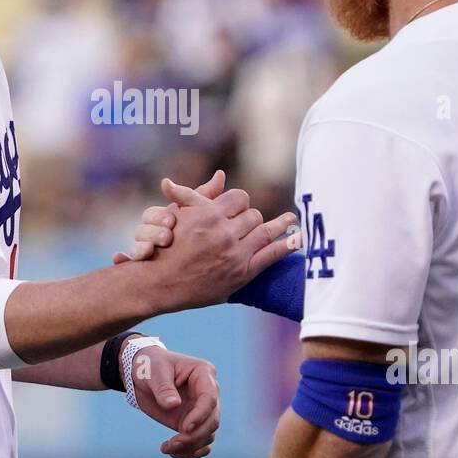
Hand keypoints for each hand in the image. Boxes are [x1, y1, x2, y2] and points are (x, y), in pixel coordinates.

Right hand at [114, 171, 302, 266]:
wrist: (159, 283)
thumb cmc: (165, 248)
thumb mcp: (178, 216)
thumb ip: (200, 194)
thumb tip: (221, 174)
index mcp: (209, 215)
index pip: (239, 198)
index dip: (240, 202)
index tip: (238, 207)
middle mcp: (224, 233)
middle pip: (253, 215)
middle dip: (251, 217)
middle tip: (251, 222)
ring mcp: (235, 254)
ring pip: (264, 231)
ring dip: (277, 225)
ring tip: (289, 219)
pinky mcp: (242, 273)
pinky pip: (271, 255)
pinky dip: (287, 245)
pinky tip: (298, 238)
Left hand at [127, 347, 220, 457]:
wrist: (141, 374)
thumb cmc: (150, 366)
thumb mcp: (153, 371)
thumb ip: (163, 388)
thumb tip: (173, 405)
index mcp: (203, 373)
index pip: (209, 398)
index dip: (200, 415)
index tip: (184, 428)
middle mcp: (208, 393)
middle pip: (212, 420)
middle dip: (194, 436)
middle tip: (172, 443)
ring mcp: (201, 410)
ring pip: (208, 434)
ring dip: (190, 446)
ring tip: (167, 448)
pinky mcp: (193, 424)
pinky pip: (201, 443)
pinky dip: (191, 452)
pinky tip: (173, 453)